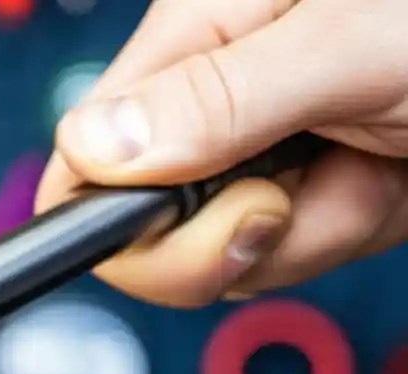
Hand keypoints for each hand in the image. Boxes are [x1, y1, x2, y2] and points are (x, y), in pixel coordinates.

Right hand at [37, 0, 407, 306]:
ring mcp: (268, 146)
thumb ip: (219, 97)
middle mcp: (219, 93)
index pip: (86, 151)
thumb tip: (93, 145)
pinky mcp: (317, 188)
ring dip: (307, 234)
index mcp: (202, 30)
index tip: (186, 224)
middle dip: (221, 240)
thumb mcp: (355, 45)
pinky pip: (288, 252)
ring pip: (220, 249)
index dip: (112, 213)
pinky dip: (345, 234)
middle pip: (142, 220)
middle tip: (284, 200)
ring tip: (370, 166)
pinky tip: (385, 183)